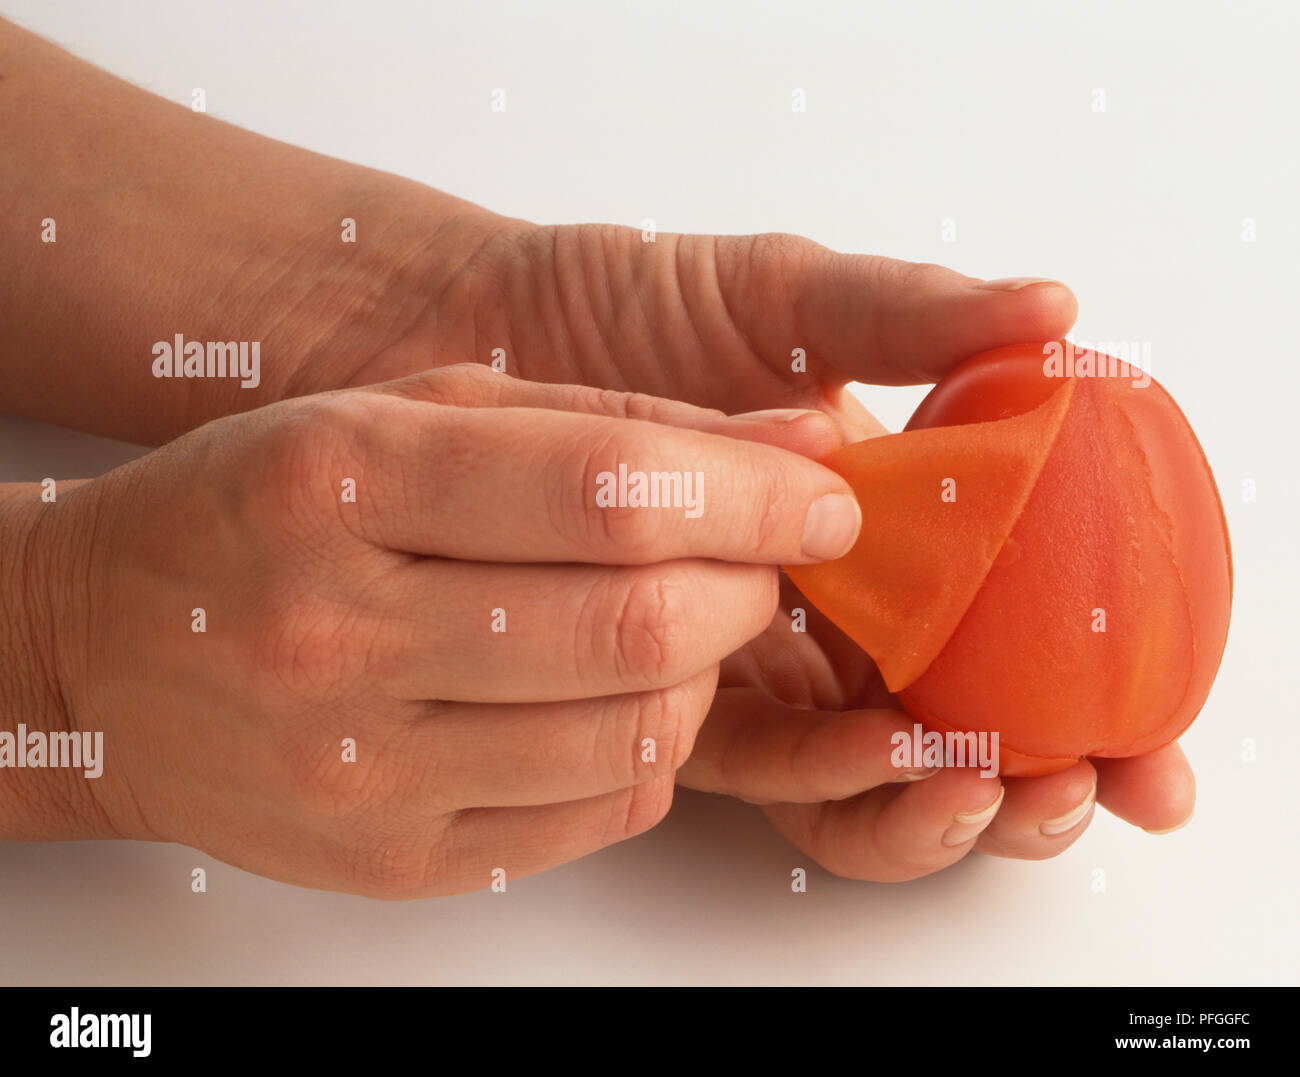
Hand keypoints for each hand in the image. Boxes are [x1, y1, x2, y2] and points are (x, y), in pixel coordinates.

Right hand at [1, 365, 865, 895]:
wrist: (106, 655)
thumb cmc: (257, 509)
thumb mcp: (403, 415)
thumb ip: (598, 421)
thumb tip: (782, 440)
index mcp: (338, 482)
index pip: (609, 492)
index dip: (754, 492)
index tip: (821, 492)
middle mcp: (339, 635)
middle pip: (642, 624)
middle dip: (751, 586)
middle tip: (759, 559)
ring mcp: (364, 769)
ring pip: (640, 730)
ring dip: (710, 668)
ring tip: (683, 621)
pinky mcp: (395, 859)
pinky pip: (601, 811)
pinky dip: (653, 745)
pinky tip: (613, 692)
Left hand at [335, 222, 1195, 879]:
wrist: (474, 332)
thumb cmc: (622, 304)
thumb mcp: (780, 296)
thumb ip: (906, 315)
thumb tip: (1053, 313)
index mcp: (876, 523)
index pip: (1000, 635)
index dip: (1086, 706)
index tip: (1150, 754)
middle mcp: (819, 607)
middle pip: (942, 729)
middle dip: (1026, 785)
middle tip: (1072, 789)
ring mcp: (745, 658)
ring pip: (857, 776)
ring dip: (933, 803)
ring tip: (982, 788)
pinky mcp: (662, 690)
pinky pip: (758, 766)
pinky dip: (829, 779)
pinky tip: (880, 758)